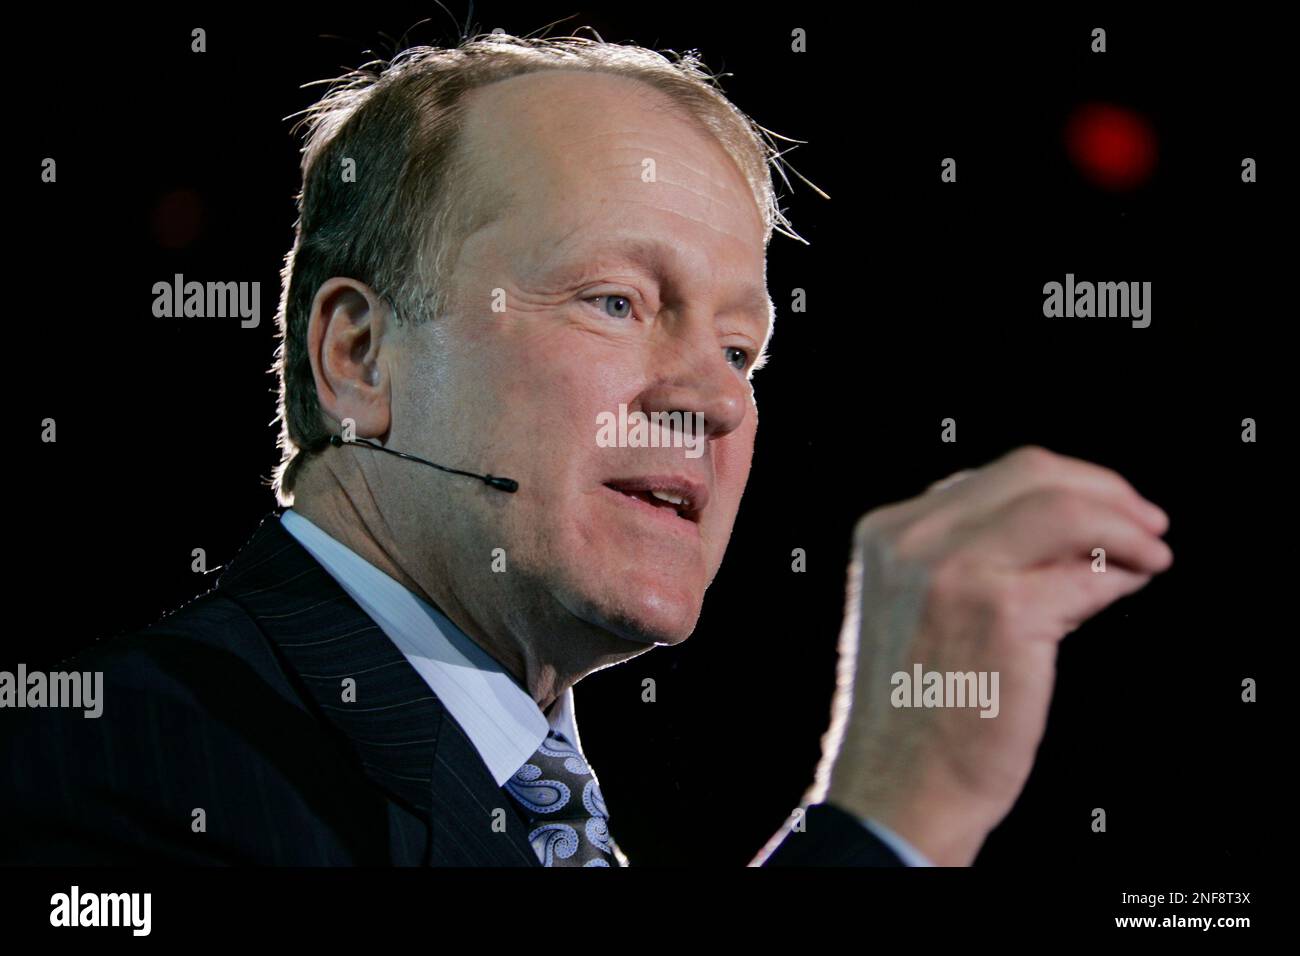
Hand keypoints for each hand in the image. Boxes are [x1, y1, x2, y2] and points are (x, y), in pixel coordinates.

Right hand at [819, 446, 1171, 864]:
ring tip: (1153, 555)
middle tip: (1148, 523)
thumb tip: (1072, 524)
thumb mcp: (917, 604)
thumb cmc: (918, 705)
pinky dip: (1121, 576)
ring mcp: (955, 569)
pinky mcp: (1003, 610)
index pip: (989, 479)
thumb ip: (969, 554)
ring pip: (1066, 506)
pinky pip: (1089, 573)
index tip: (1106, 510)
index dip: (1061, 487)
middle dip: (1104, 490)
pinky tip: (1132, 587)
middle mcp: (913, 538)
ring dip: (1126, 525)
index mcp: (888, 532)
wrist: (900, 784)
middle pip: (1030, 472)